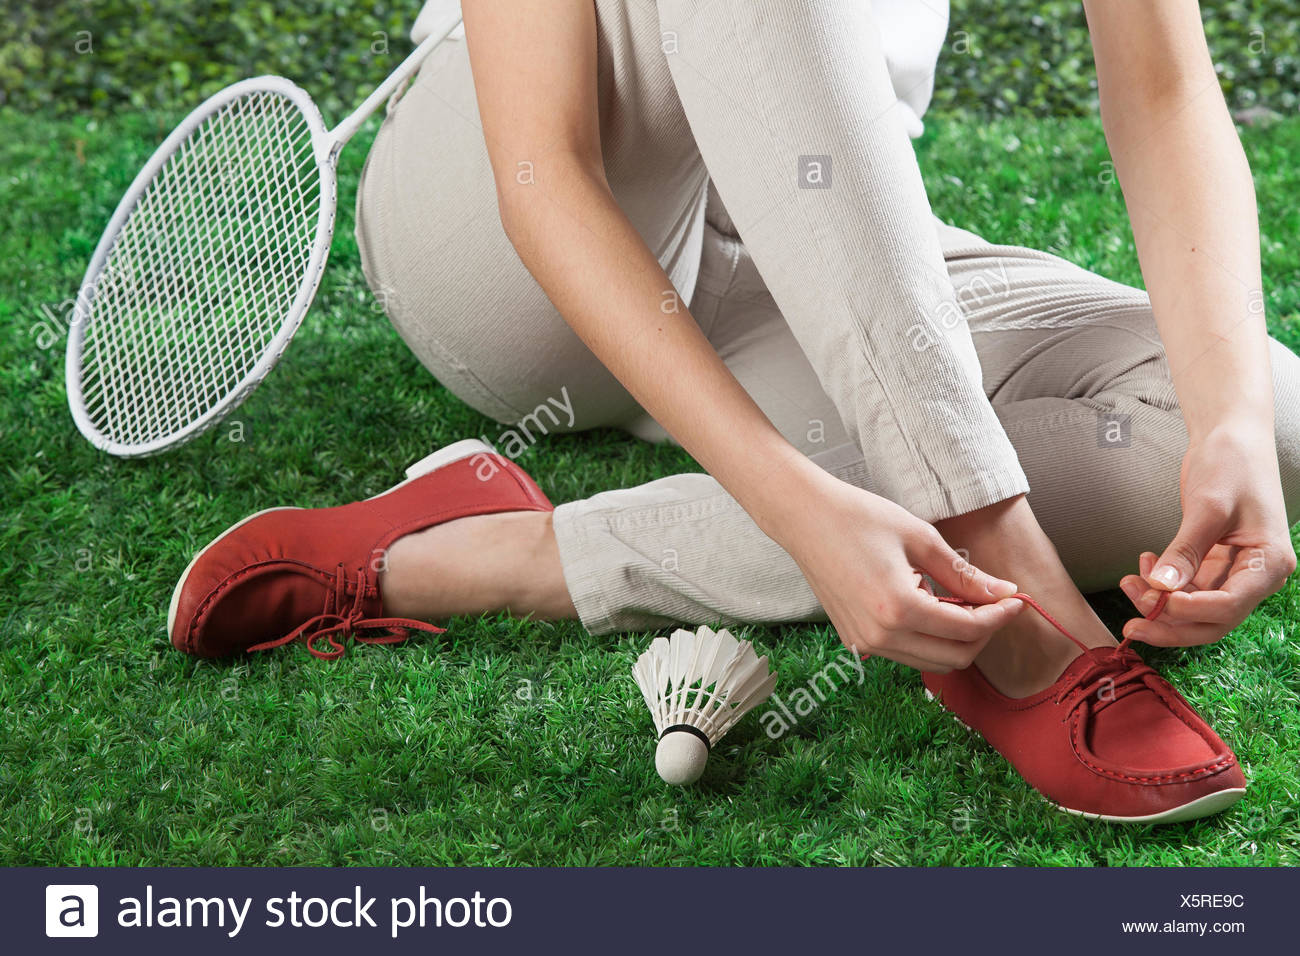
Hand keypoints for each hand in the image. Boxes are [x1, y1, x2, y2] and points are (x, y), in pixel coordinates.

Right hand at [769, 470, 1025, 672]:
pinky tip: (931, 605)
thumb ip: (964, 573)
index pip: (968, 630)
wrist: (804, 518)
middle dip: (983, 633)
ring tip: (962, 601)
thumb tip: (1004, 592)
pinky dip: (929, 638)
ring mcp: (865, 643)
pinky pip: (906, 653)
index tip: (1014, 600)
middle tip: (993, 602)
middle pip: (954, 657)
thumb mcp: (920, 537)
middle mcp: (880, 635)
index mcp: (898, 608)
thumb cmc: (858, 517)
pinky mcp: (856, 641)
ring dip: (956, 639)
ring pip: (932, 662)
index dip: (999, 617)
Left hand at [1120, 425, 1295, 645]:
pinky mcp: (1213, 563)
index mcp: (1269, 563)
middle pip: (1212, 620)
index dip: (1188, 611)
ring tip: (1129, 583)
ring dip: (1161, 604)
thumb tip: (1162, 588)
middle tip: (1131, 623)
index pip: (1229, 606)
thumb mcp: (1208, 506)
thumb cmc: (1232, 464)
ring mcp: (1234, 571)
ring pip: (1196, 609)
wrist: (1232, 437)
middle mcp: (1255, 575)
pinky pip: (1187, 588)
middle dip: (1170, 624)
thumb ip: (1186, 549)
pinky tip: (1144, 566)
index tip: (1154, 600)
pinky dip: (1163, 585)